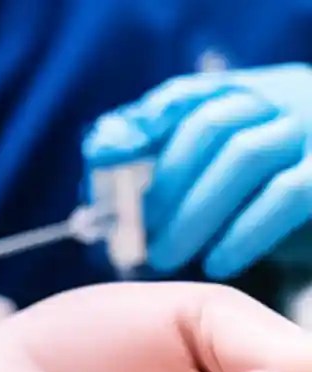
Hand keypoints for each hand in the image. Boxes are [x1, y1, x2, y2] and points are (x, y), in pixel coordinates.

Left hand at [83, 63, 311, 278]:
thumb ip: (166, 174)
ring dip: (194, 211)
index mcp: (245, 94)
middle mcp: (282, 101)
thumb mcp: (215, 179)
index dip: (141, 126)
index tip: (103, 158)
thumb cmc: (262, 204)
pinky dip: (244, 232)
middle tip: (136, 231)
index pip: (186, 95)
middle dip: (163, 182)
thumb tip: (99, 195)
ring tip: (164, 256)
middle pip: (210, 124)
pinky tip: (217, 262)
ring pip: (246, 155)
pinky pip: (288, 194)